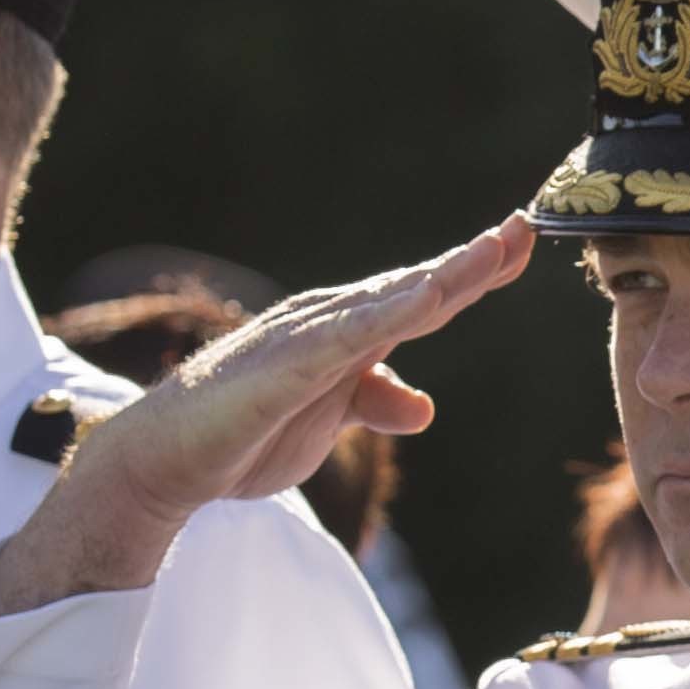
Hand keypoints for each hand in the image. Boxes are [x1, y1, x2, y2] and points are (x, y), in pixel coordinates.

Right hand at [0, 224, 533, 616]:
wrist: (163, 461)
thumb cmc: (242, 433)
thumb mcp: (329, 422)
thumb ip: (375, 402)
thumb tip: (424, 406)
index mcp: (347, 332)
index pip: (422, 296)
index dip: (474, 271)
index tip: (524, 242)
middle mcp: (329, 322)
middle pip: (415, 286)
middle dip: (473, 259)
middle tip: (526, 227)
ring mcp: (305, 341)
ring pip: (388, 302)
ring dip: (442, 275)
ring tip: (493, 250)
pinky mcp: (282, 370)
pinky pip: (343, 340)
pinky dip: (386, 316)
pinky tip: (424, 298)